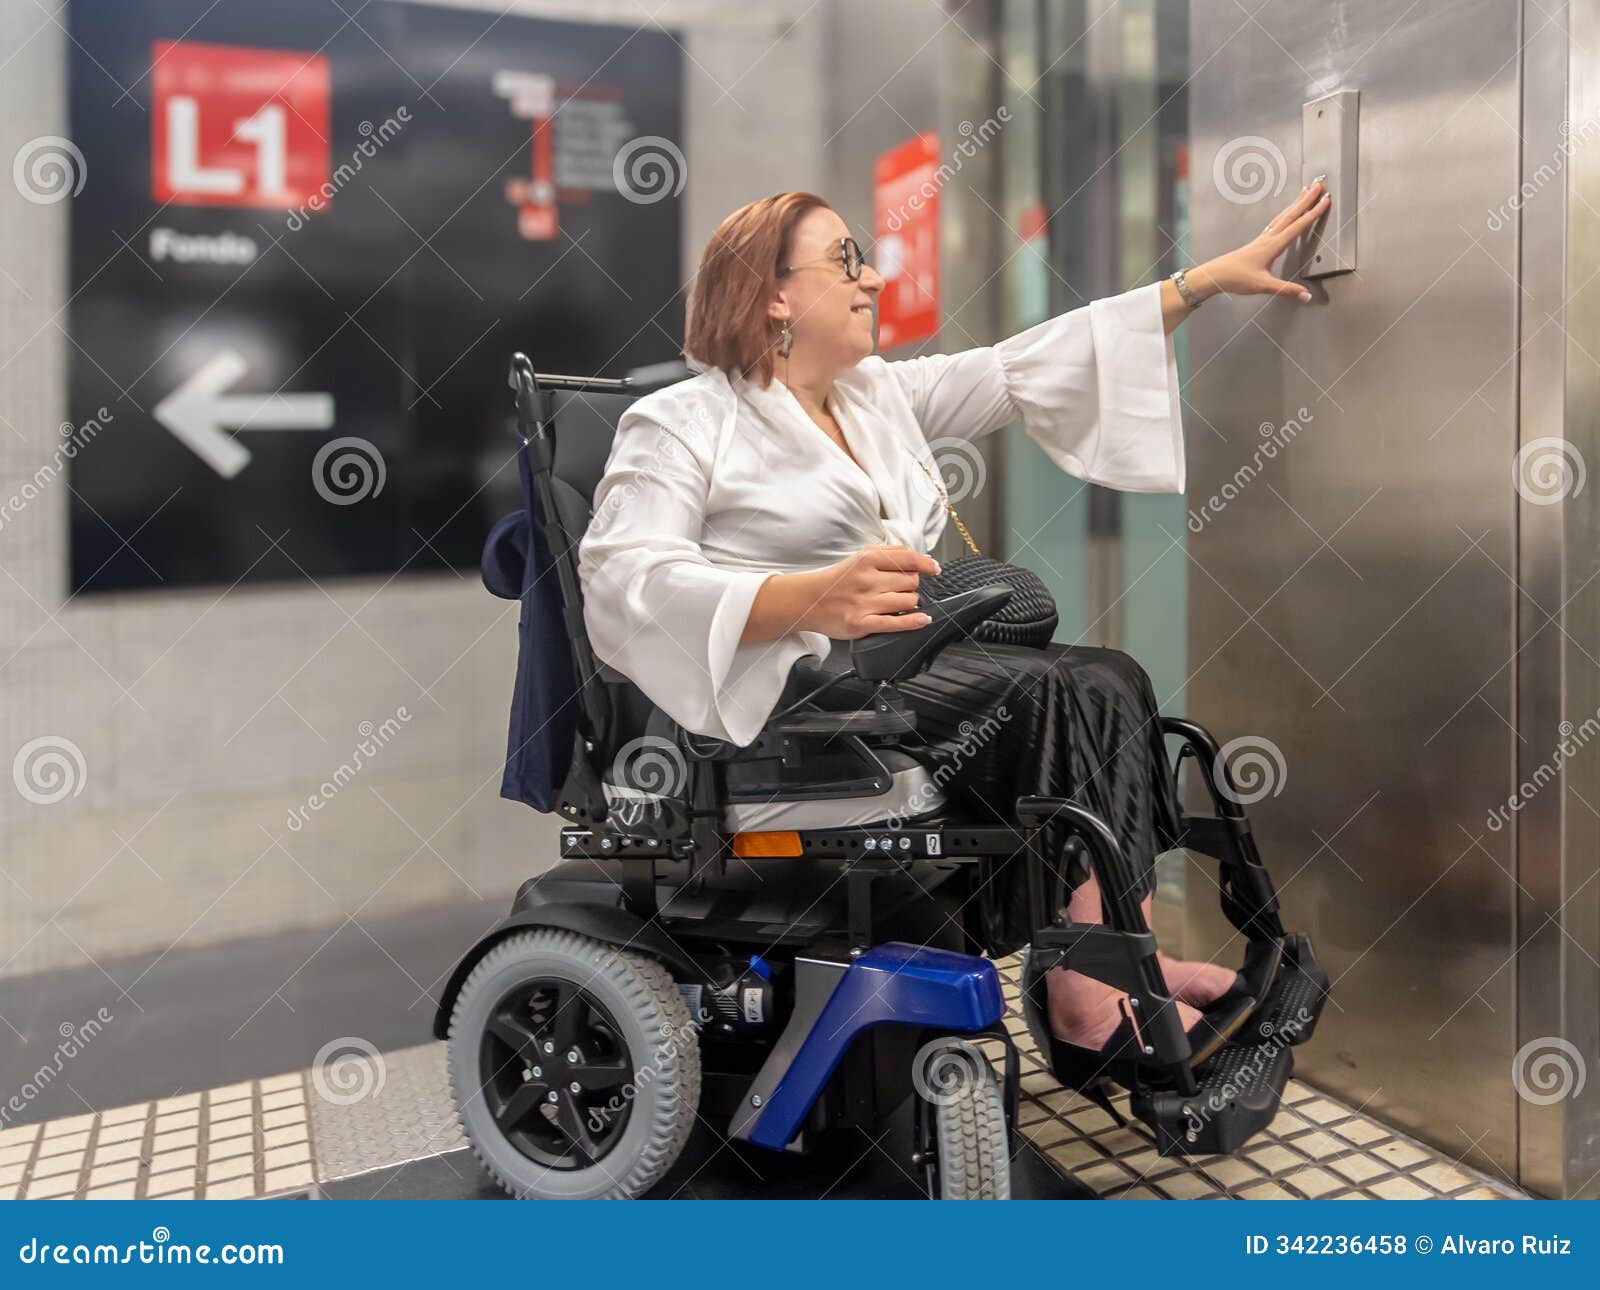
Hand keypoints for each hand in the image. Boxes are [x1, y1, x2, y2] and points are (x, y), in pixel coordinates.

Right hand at [742, 545, 938, 643]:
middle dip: (912, 585)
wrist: (808, 600)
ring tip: (897, 602)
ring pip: (908, 601)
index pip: (908, 559)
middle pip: (911, 582)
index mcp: (867, 560)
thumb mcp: (860, 557)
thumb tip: (920, 559)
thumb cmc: (837, 580)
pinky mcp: (862, 623)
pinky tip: (923, 619)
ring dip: (909, 603)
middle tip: (900, 588)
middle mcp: (867, 580)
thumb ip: (889, 554)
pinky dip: (914, 621)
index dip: (926, 564)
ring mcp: (864, 603)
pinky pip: (896, 623)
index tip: (934, 569)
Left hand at [1190, 180, 1329, 303]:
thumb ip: (1286, 290)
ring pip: (1283, 216)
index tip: (1325, 201)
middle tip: (1319, 185)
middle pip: (1291, 214)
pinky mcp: (1258, 241)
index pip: (1298, 226)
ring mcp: (1263, 238)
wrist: (1216, 275)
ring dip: (1296, 203)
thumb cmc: (1236, 278)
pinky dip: (1285, 213)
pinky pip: (1276, 222)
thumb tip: (1305, 295)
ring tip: (1306, 192)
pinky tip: (1286, 213)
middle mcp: (1268, 238)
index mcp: (1273, 245)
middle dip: (1307, 199)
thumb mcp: (1263, 286)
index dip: (1313, 213)